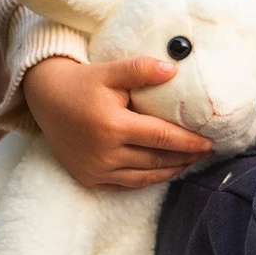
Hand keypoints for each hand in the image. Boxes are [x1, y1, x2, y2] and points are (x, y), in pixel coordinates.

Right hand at [23, 56, 213, 189]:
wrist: (45, 99)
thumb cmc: (83, 83)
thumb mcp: (111, 71)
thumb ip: (142, 69)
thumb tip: (174, 69)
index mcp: (112, 126)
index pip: (161, 137)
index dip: (188, 142)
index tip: (210, 143)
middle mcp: (104, 153)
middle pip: (156, 160)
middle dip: (185, 158)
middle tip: (206, 153)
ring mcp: (95, 170)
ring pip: (144, 177)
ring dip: (170, 171)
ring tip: (190, 162)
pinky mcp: (88, 178)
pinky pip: (126, 185)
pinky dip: (148, 180)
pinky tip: (163, 171)